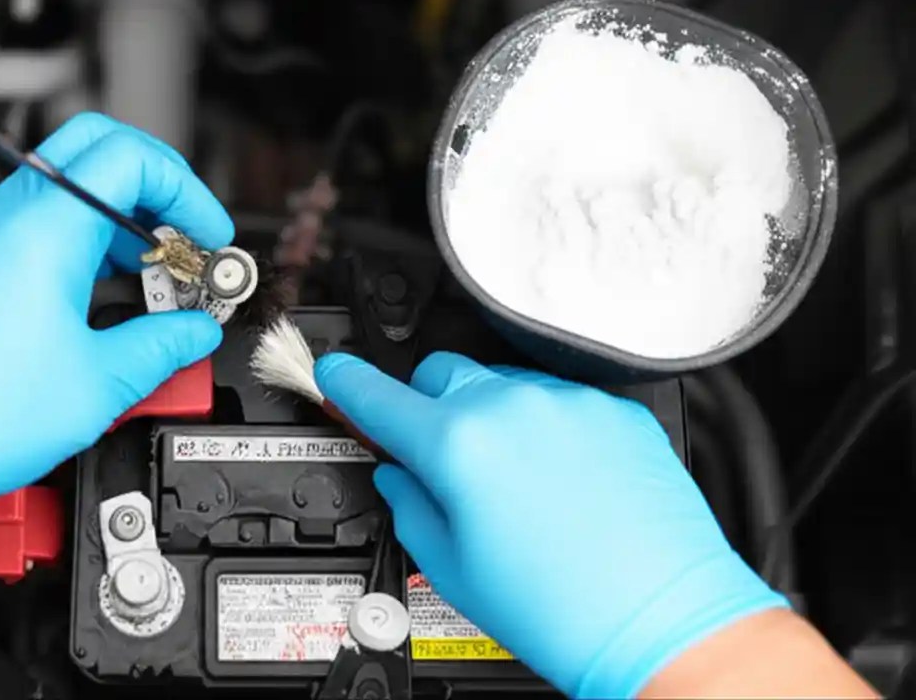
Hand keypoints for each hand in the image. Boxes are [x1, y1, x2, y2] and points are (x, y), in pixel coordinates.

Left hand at [0, 113, 233, 552]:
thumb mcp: (97, 385)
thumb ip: (163, 346)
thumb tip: (195, 333)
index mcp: (42, 229)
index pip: (131, 157)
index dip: (186, 191)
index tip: (206, 238)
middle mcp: (4, 216)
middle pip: (97, 149)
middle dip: (156, 188)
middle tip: (184, 239)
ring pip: (67, 186)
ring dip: (120, 221)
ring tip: (153, 282)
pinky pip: (36, 224)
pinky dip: (83, 244)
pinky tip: (104, 299)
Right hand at [315, 352, 786, 698]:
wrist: (659, 619)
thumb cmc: (563, 610)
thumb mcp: (453, 567)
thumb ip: (410, 504)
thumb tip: (398, 475)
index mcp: (457, 445)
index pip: (376, 394)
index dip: (344, 382)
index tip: (334, 373)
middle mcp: (511, 407)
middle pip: (439, 373)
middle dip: (425, 406)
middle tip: (438, 458)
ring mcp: (567, 404)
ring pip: (502, 384)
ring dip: (488, 416)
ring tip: (513, 484)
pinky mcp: (614, 411)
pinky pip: (559, 401)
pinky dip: (545, 428)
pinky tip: (560, 482)